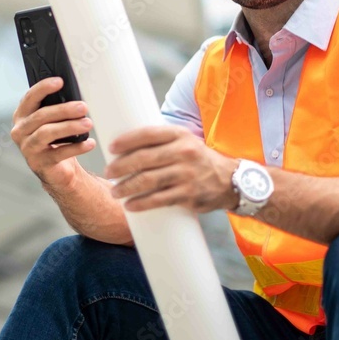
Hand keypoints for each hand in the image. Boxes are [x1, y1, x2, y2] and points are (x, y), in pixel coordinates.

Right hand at [11, 77, 96, 189]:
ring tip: (87, 123)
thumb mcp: (52, 121)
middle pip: (41, 116)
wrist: (56, 169)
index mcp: (22, 116)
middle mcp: (20, 131)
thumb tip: (74, 95)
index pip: (30, 98)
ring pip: (47, 133)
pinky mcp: (38, 163)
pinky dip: (76, 147)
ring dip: (69, 127)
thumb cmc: (55, 140)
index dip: (43, 88)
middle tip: (83, 107)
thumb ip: (56, 107)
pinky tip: (89, 143)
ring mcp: (28, 148)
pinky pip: (58, 153)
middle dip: (64, 110)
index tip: (60, 81)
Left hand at [104, 126, 239, 212]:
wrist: (230, 180)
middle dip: (121, 166)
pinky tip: (130, 206)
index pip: (148, 134)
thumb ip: (161, 141)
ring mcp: (186, 174)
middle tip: (108, 172)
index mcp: (180, 135)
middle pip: (144, 159)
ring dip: (127, 187)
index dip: (127, 141)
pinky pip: (159, 200)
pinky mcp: (189, 195)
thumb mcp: (184, 141)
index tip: (111, 147)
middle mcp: (183, 152)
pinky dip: (141, 203)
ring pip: (148, 181)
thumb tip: (126, 145)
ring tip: (115, 191)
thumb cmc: (198, 159)